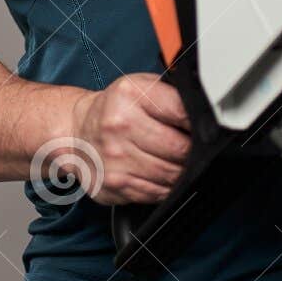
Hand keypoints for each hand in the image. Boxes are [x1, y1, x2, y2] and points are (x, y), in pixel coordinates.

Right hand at [65, 73, 191, 205]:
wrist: (75, 132)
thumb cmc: (115, 109)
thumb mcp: (141, 87)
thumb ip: (173, 96)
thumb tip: (206, 113)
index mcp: (130, 95)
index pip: (183, 114)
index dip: (200, 125)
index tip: (204, 130)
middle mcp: (119, 126)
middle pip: (179, 149)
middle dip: (192, 152)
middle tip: (191, 148)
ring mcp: (114, 159)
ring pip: (170, 175)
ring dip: (181, 172)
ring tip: (176, 162)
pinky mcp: (112, 185)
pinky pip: (156, 193)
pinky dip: (166, 187)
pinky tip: (160, 176)